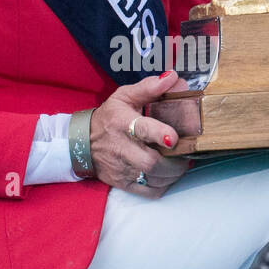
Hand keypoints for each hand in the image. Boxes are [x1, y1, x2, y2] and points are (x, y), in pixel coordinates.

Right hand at [89, 70, 191, 197]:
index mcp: (123, 123)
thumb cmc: (108, 118)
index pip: (141, 129)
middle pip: (151, 162)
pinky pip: (150, 192)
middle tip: (186, 152)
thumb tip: (174, 77)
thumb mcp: (124, 97)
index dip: (159, 134)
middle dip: (175, 160)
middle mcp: (122, 148)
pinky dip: (165, 185)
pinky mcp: (124, 183)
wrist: (81, 144)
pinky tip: (169, 174)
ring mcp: (122, 169)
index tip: (173, 138)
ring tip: (180, 162)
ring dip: (174, 173)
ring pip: (153, 178)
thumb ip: (149, 88)